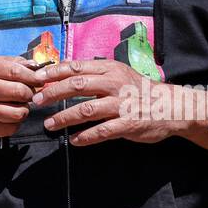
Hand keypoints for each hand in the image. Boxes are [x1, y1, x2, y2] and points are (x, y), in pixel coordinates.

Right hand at [0, 56, 44, 140]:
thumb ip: (15, 64)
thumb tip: (37, 67)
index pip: (15, 72)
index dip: (33, 77)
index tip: (41, 80)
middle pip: (19, 92)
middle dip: (30, 94)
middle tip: (28, 94)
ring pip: (18, 112)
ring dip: (24, 110)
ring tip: (19, 105)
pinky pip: (12, 128)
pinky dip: (15, 123)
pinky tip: (9, 116)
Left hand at [31, 59, 183, 146]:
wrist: (171, 107)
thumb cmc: (138, 90)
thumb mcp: (118, 73)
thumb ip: (94, 72)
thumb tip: (63, 69)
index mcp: (109, 69)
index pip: (76, 67)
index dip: (53, 72)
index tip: (36, 78)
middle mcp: (114, 84)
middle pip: (76, 85)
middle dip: (53, 93)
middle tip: (37, 102)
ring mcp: (121, 105)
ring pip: (86, 109)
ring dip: (64, 118)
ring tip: (50, 125)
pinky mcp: (128, 124)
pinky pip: (102, 131)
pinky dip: (86, 136)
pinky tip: (74, 140)